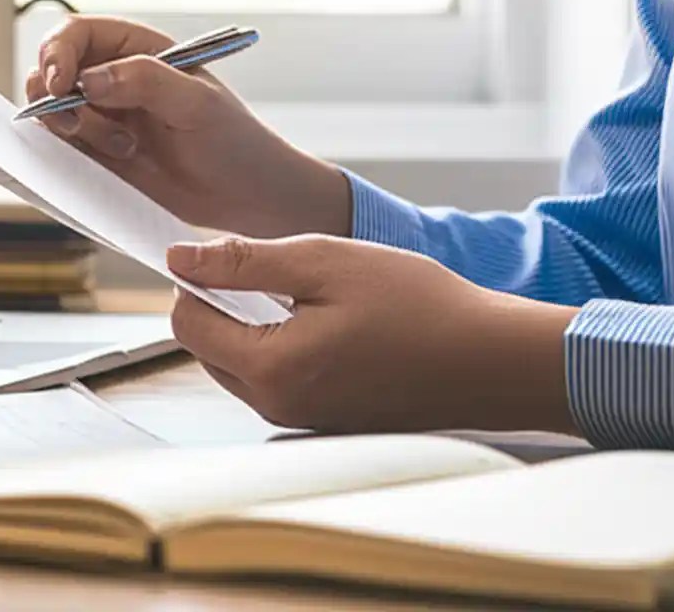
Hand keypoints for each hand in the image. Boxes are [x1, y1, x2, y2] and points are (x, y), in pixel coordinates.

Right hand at [26, 15, 349, 237]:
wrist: (246, 196)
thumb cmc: (233, 141)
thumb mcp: (196, 104)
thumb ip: (144, 81)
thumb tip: (88, 79)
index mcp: (139, 49)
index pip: (77, 34)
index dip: (57, 53)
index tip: (59, 83)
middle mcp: (115, 77)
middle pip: (52, 69)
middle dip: (53, 94)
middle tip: (74, 123)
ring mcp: (105, 117)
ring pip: (53, 110)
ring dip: (72, 129)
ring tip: (125, 150)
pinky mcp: (101, 153)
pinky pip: (63, 145)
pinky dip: (71, 153)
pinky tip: (113, 162)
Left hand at [166, 235, 580, 434]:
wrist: (493, 360)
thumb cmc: (420, 307)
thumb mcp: (324, 262)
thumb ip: (244, 261)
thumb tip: (180, 259)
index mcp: (270, 369)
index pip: (187, 323)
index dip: (197, 280)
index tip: (230, 253)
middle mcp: (277, 406)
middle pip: (207, 349)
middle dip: (222, 306)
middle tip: (270, 270)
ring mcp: (302, 420)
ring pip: (241, 366)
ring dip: (252, 326)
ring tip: (303, 293)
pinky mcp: (325, 420)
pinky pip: (278, 381)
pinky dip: (282, 348)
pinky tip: (325, 321)